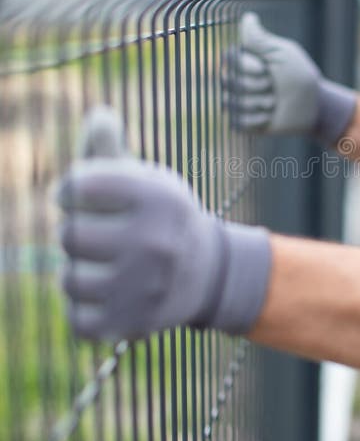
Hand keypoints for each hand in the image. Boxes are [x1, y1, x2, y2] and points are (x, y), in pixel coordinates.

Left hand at [58, 106, 270, 340]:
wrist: (209, 274)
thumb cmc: (162, 217)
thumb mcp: (146, 179)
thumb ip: (111, 148)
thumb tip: (99, 116)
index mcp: (158, 196)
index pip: (76, 187)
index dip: (71, 192)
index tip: (84, 197)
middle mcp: (154, 241)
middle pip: (69, 235)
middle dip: (78, 234)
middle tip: (102, 237)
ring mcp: (144, 287)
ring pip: (69, 280)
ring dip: (80, 273)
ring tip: (105, 267)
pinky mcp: (133, 324)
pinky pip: (76, 318)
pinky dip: (85, 309)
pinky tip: (108, 295)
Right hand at [223, 13, 356, 144]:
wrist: (312, 104)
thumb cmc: (298, 74)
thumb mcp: (280, 52)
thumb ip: (259, 38)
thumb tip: (247, 17)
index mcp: (244, 60)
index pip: (228, 59)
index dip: (245, 66)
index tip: (265, 68)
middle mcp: (237, 79)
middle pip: (228, 81)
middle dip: (255, 86)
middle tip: (272, 86)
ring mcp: (238, 102)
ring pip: (232, 103)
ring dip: (259, 103)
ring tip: (274, 102)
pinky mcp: (242, 122)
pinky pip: (238, 121)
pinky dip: (258, 119)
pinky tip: (269, 116)